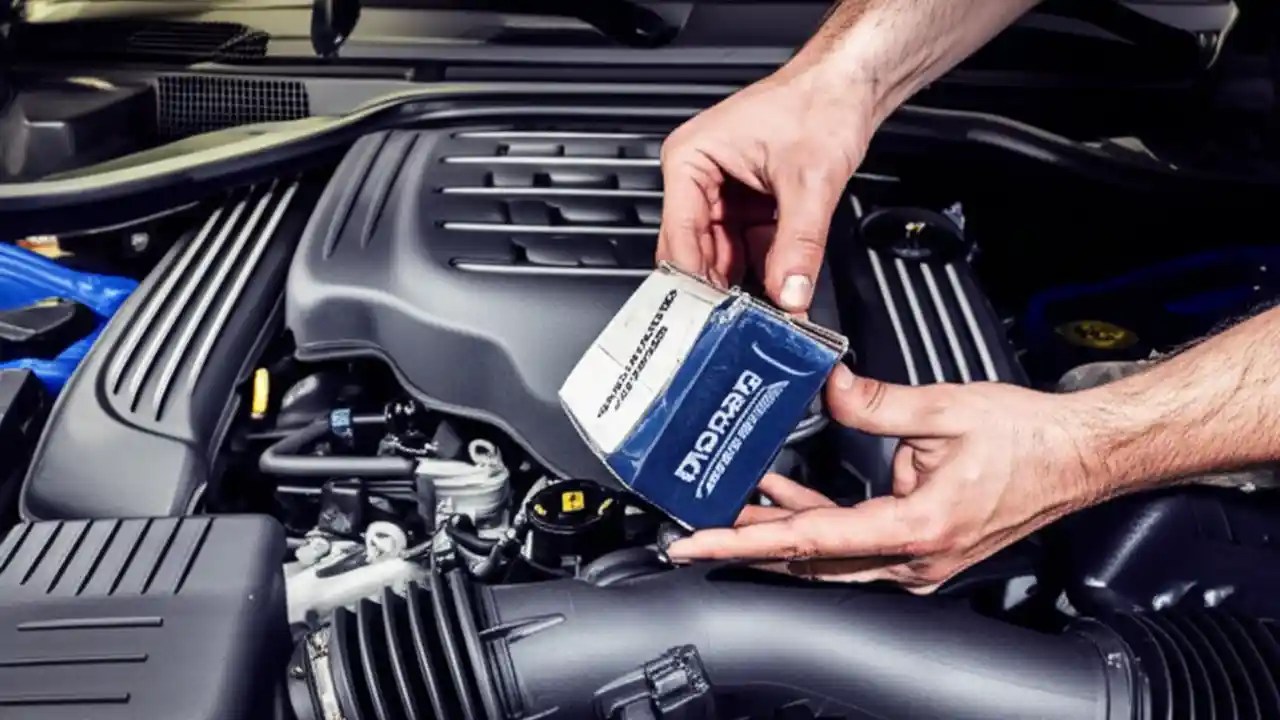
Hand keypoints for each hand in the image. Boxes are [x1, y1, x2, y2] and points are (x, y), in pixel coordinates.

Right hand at [656, 66, 874, 311]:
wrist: (849, 86)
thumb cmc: (818, 103)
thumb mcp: (809, 180)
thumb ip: (799, 243)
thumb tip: (789, 293)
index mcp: (689, 160)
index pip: (679, 235)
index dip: (695, 280)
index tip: (709, 316)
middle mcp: (698, 180)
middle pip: (696, 253)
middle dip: (718, 290)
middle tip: (735, 329)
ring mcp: (723, 197)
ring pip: (722, 259)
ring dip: (741, 288)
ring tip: (758, 319)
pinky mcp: (749, 209)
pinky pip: (748, 252)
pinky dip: (762, 276)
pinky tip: (775, 299)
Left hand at [666, 365, 1107, 593]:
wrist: (1079, 457)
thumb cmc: (1029, 440)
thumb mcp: (942, 409)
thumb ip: (872, 401)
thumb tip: (825, 385)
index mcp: (915, 529)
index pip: (808, 541)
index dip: (744, 541)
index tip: (700, 544)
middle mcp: (913, 559)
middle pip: (809, 560)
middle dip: (749, 544)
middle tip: (696, 532)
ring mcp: (919, 562)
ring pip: (829, 557)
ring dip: (779, 534)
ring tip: (733, 509)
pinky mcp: (922, 550)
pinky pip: (854, 544)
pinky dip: (817, 524)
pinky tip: (787, 500)